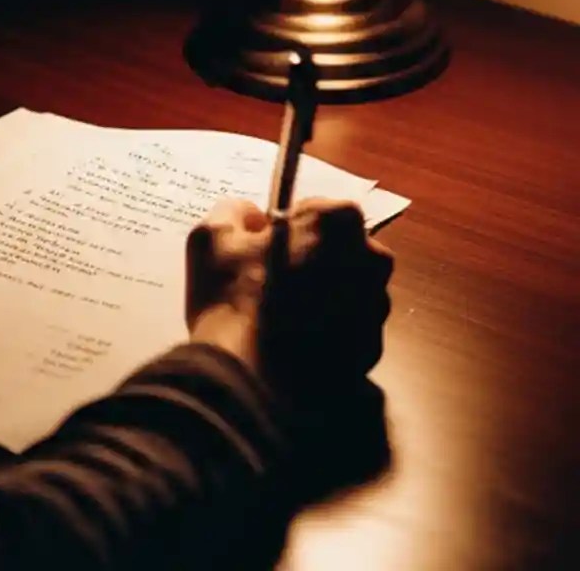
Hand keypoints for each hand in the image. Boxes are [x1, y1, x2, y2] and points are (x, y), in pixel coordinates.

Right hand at [185, 198, 393, 390]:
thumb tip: (250, 216)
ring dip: (322, 297)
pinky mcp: (373, 348)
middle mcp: (371, 258)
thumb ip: (233, 212)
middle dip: (311, 260)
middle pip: (338, 250)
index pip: (314, 210)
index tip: (262, 250)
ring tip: (280, 319)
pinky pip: (347, 330)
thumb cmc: (232, 297)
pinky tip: (293, 344)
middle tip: (269, 284)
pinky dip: (327, 333)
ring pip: (347, 290)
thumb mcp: (210, 238)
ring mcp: (377, 306)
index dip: (285, 228)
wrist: (250, 377)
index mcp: (338, 221)